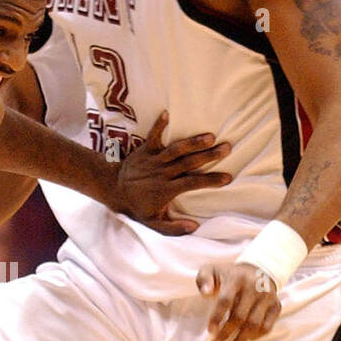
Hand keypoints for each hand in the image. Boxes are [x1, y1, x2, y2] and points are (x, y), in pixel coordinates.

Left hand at [109, 111, 231, 234]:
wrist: (113, 190)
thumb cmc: (136, 206)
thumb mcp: (152, 223)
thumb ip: (173, 228)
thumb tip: (194, 227)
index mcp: (166, 189)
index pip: (192, 183)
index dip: (210, 181)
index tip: (227, 177)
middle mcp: (162, 173)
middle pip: (188, 163)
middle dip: (208, 156)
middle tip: (226, 148)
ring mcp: (153, 160)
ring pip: (175, 150)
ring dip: (192, 142)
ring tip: (209, 135)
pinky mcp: (145, 150)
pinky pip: (152, 136)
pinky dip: (158, 125)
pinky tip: (167, 113)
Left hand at [197, 262, 280, 340]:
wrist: (258, 270)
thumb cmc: (229, 275)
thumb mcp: (212, 270)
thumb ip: (204, 278)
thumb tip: (205, 293)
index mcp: (237, 278)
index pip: (226, 301)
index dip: (217, 318)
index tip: (210, 331)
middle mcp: (255, 287)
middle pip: (240, 316)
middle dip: (226, 333)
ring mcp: (267, 297)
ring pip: (254, 325)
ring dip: (240, 340)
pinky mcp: (276, 306)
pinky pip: (267, 327)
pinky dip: (255, 337)